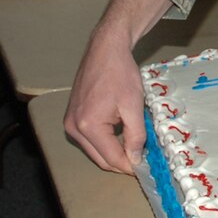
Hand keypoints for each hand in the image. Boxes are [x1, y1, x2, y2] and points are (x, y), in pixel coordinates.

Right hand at [63, 0, 173, 173]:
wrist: (106, 49)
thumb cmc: (121, 73)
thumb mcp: (134, 107)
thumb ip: (135, 136)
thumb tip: (135, 159)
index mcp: (88, 126)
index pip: (111, 159)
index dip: (130, 166)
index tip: (146, 168)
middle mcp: (73, 127)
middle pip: (100, 159)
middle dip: (122, 162)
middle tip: (143, 161)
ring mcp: (70, 122)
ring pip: (95, 151)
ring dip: (114, 152)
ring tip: (135, 148)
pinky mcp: (72, 117)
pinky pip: (90, 139)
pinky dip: (106, 142)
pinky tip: (121, 136)